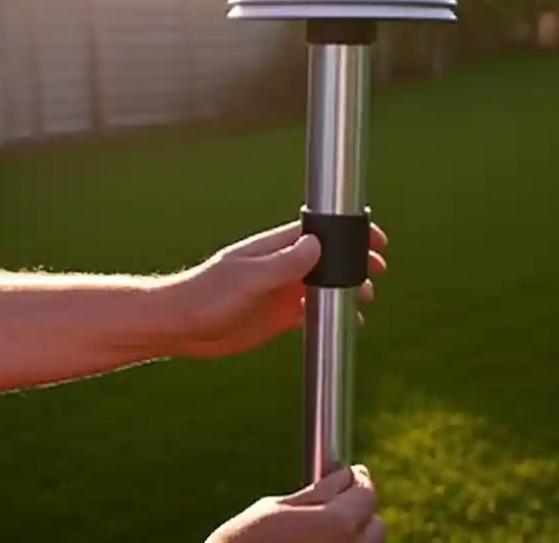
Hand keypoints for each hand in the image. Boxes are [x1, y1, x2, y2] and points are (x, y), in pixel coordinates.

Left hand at [167, 221, 387, 357]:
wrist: (181, 325)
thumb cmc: (207, 294)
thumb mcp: (249, 278)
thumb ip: (284, 264)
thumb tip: (318, 244)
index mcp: (276, 248)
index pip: (321, 233)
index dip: (349, 234)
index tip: (375, 239)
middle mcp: (283, 266)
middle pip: (329, 259)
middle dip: (355, 263)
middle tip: (377, 272)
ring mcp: (282, 291)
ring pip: (325, 286)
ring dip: (346, 291)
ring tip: (363, 302)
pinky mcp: (278, 316)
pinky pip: (312, 314)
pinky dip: (330, 316)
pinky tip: (346, 325)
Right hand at [206, 465, 383, 542]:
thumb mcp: (274, 510)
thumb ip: (316, 494)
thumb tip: (343, 476)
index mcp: (337, 526)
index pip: (366, 494)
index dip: (358, 480)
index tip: (351, 474)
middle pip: (375, 525)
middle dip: (359, 510)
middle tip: (337, 501)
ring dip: (353, 536)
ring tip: (319, 533)